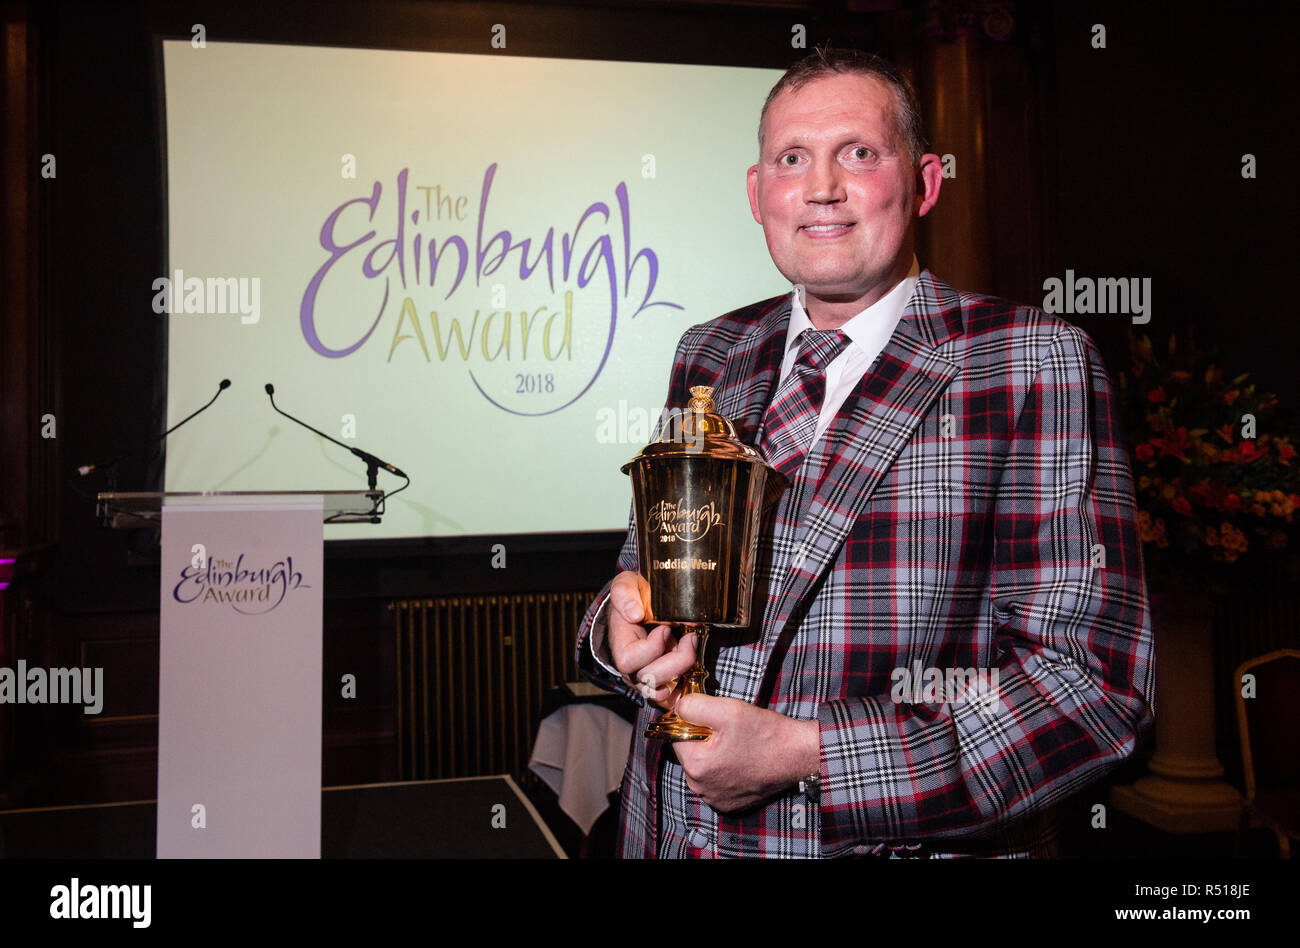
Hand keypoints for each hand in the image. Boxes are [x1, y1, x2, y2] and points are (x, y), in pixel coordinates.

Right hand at [606, 571, 698, 709]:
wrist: (645, 610)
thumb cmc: (635, 598)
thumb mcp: (626, 585)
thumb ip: (625, 594)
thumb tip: (635, 614)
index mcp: (620, 647)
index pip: (630, 660)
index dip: (652, 647)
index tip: (665, 627)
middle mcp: (631, 670)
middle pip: (650, 680)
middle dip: (676, 660)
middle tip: (690, 637)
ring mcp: (647, 681)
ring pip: (662, 692)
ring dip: (683, 670)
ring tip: (691, 646)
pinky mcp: (663, 686)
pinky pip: (673, 698)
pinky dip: (686, 685)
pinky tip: (694, 664)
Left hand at [673, 695, 818, 813]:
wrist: (798, 756)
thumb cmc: (765, 733)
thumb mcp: (728, 709)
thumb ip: (694, 705)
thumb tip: (676, 707)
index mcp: (696, 765)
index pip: (676, 734)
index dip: (692, 720)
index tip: (712, 717)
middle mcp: (700, 788)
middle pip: (688, 751)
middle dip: (702, 738)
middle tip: (727, 730)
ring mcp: (714, 798)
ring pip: (701, 766)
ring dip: (712, 753)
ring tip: (736, 744)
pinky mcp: (727, 803)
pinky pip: (714, 780)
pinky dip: (723, 769)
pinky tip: (740, 759)